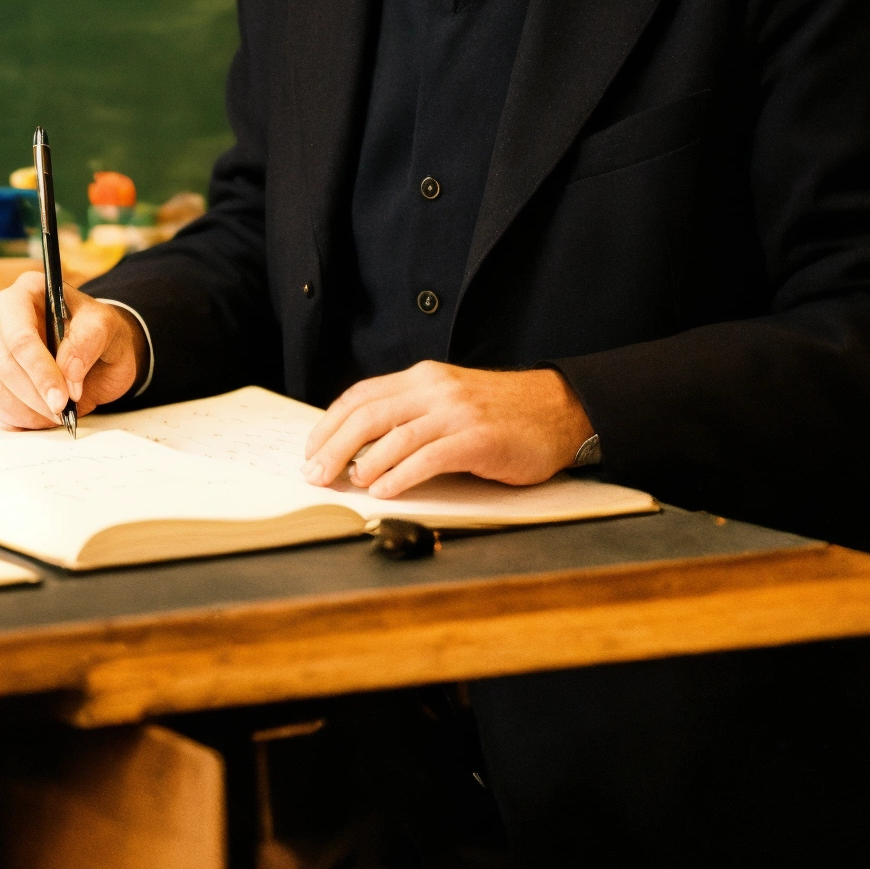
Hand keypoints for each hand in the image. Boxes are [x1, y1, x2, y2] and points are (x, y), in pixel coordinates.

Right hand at [0, 272, 146, 429]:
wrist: (98, 351)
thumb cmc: (99, 331)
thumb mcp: (106, 327)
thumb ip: (89, 340)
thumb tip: (68, 372)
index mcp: (27, 292)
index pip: (20, 336)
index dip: (39, 370)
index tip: (62, 398)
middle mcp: (2, 317)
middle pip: (3, 363)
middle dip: (34, 394)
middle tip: (62, 412)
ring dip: (26, 410)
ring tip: (57, 415)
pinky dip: (19, 418)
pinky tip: (42, 417)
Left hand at [302, 362, 593, 499]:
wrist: (559, 410)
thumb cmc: (501, 412)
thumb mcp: (449, 401)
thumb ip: (411, 415)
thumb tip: (360, 450)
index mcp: (422, 377)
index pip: (360, 396)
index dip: (328, 424)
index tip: (310, 450)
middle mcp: (434, 389)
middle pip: (367, 416)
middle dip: (332, 447)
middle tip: (314, 475)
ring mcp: (456, 412)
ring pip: (393, 436)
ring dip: (363, 464)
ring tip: (347, 484)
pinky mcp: (477, 439)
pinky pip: (428, 457)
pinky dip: (400, 476)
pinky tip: (385, 491)